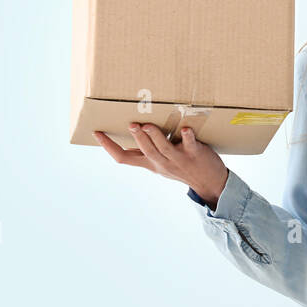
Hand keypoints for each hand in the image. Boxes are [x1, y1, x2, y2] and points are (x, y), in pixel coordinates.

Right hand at [94, 124, 229, 205]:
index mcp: (150, 164)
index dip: (108, 146)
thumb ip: (145, 153)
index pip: (123, 158)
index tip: (96, 132)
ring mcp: (179, 159)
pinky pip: (190, 144)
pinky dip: (188, 137)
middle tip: (131, 124)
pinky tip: (185, 129)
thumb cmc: (182, 168)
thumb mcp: (160, 165)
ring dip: (155, 137)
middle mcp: (162, 163)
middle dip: (137, 138)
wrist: (210, 182)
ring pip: (163, 149)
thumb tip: (127, 139)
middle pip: (146, 152)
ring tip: (147, 125)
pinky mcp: (195, 153)